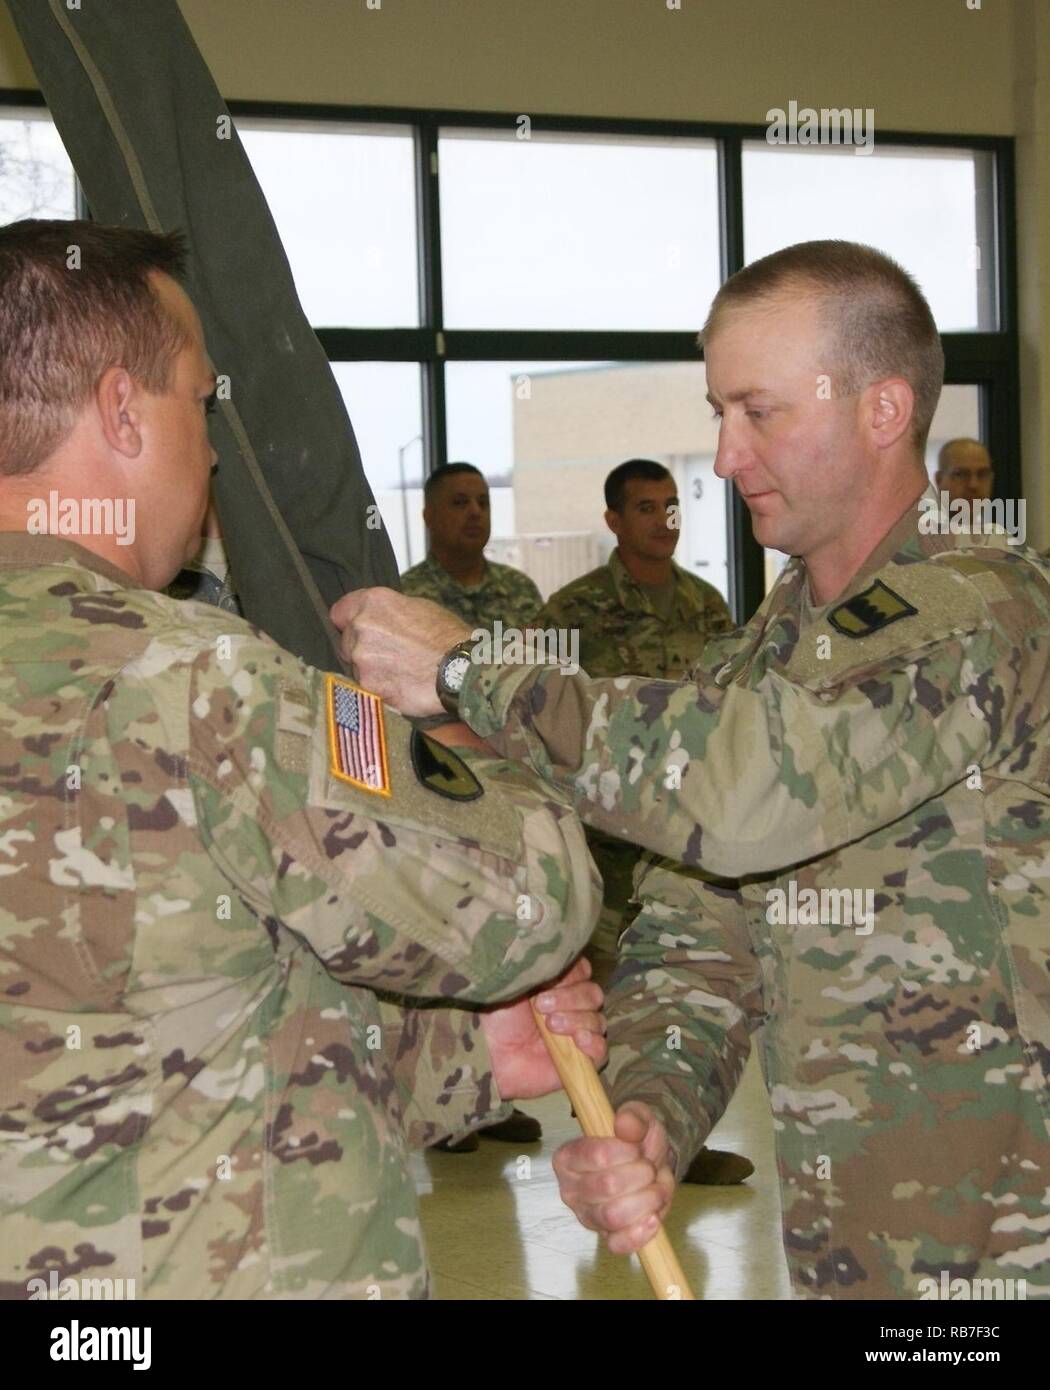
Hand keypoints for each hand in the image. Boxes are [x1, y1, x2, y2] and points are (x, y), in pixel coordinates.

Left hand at [330, 587, 470, 714]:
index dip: (349, 623)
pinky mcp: (368, 686)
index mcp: (373, 602)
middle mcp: (361, 626)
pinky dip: (380, 690)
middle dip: (363, 649)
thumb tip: (379, 618)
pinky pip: (366, 688)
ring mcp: (362, 658)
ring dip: (372, 671)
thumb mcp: (420, 607)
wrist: (462, 670)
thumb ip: (389, 611)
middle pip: (347, 642)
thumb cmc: (448, 637)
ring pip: (356, 667)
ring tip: (400, 673)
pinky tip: (401, 686)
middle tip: (390, 655)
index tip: (357, 631)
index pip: (339, 612)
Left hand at [480, 956, 605, 1100]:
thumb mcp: (515, 985)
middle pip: (592, 993)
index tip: (548, 978)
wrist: (492, 1056)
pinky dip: (594, 1042)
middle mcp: (574, 1006)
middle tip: (541, 1005)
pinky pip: (602, 1048)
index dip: (571, 972)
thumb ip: (540, 971)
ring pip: (597, 1019)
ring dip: (575, 1019)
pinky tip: (578, 1040)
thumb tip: (558, 959)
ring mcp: (580, 1032)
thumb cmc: (499, 1017)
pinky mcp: (583, 1059)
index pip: (583, 969)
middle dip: (569, 997)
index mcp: (560, 984)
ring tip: (550, 1025)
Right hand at [553, 1101, 675, 1253]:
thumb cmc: (635, 1140)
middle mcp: (570, 1189)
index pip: (598, 1155)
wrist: (648, 1164)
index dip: (628, 1152)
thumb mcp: (637, 1119)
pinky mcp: (604, 1237)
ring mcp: (586, 1217)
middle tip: (650, 1167)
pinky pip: (618, 1244)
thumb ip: (633, 1117)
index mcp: (568, 1157)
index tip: (638, 1147)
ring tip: (656, 1189)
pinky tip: (654, 1216)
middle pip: (609, 1186)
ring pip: (614, 1216)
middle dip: (642, 1174)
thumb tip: (624, 1125)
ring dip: (647, 1200)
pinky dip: (641, 1232)